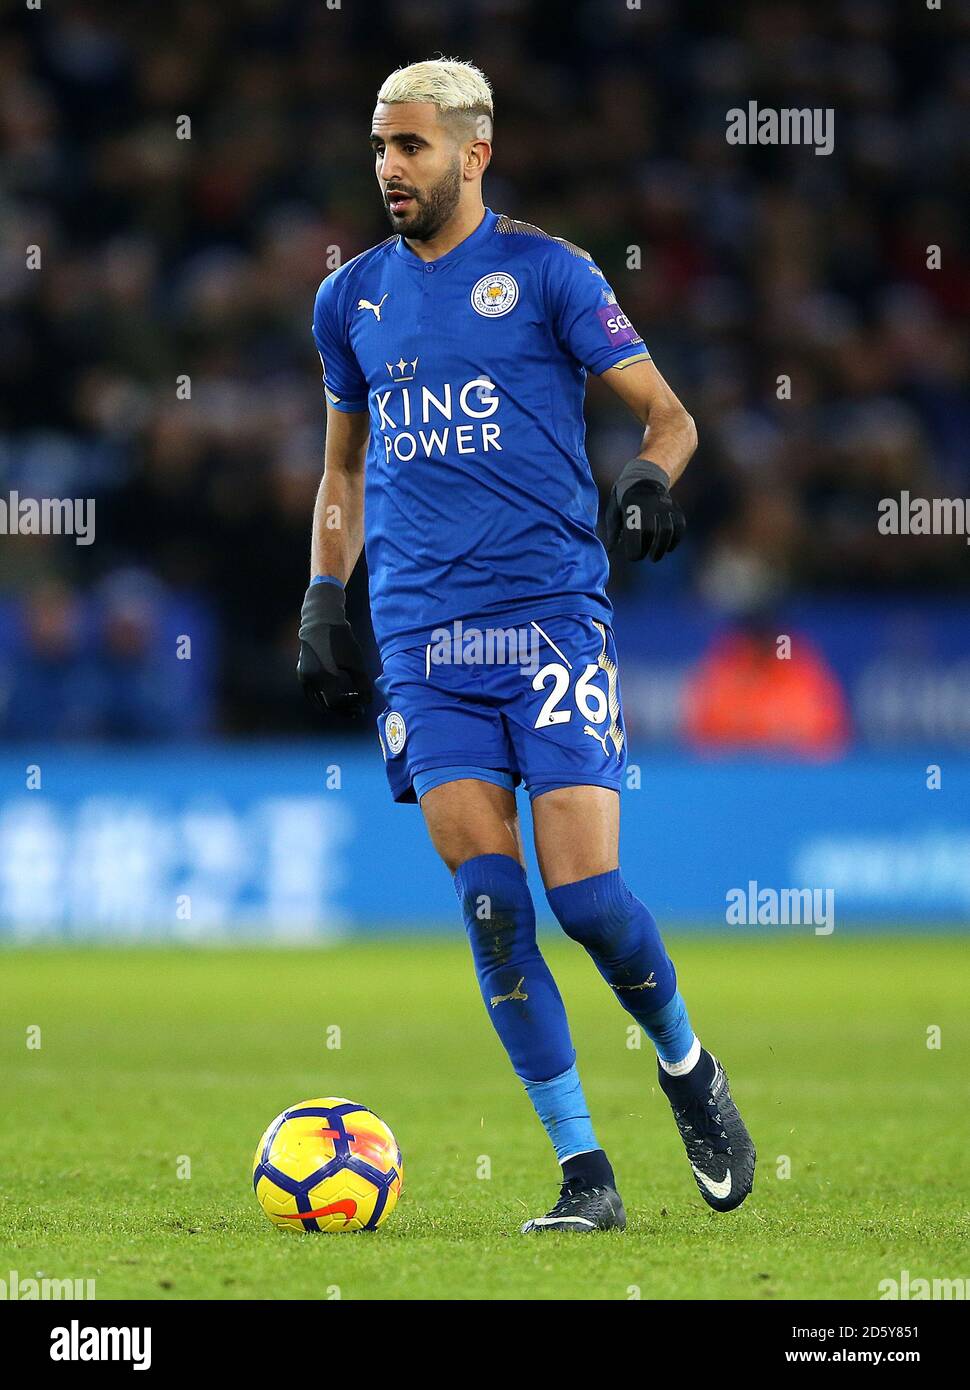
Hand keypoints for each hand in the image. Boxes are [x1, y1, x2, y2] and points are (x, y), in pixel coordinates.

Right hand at [297, 580, 372, 716]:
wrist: (321, 621)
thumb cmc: (342, 640)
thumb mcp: (356, 662)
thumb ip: (363, 684)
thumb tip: (367, 702)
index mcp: (323, 679)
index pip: (336, 704)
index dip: (350, 706)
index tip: (362, 703)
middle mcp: (310, 681)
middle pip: (326, 705)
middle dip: (343, 709)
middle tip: (358, 709)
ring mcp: (303, 677)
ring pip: (317, 700)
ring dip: (332, 704)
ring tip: (348, 703)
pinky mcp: (301, 672)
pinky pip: (311, 691)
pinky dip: (323, 696)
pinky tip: (336, 692)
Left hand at [605, 474, 685, 562]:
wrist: (645, 478)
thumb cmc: (625, 499)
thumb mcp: (614, 510)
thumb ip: (613, 530)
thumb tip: (611, 550)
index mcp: (631, 504)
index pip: (635, 528)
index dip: (635, 546)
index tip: (633, 557)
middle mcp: (650, 503)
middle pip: (652, 531)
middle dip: (648, 548)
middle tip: (643, 557)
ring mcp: (665, 505)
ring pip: (668, 530)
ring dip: (662, 547)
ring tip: (654, 557)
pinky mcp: (675, 508)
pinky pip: (680, 526)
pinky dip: (676, 539)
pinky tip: (669, 548)